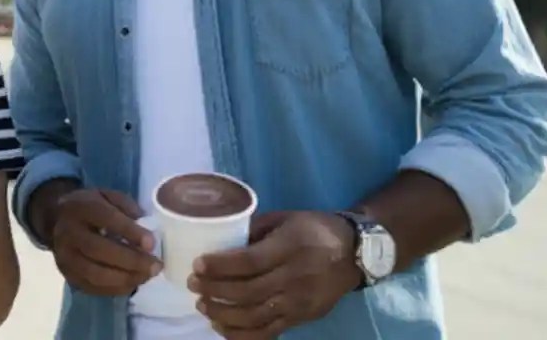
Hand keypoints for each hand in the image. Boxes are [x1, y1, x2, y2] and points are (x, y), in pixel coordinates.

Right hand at [48, 187, 160, 295]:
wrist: (57, 219)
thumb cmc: (90, 206)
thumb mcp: (108, 195)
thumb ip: (127, 207)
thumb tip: (146, 229)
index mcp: (80, 207)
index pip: (106, 218)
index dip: (130, 232)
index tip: (151, 244)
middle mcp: (68, 232)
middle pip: (99, 250)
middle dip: (131, 260)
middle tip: (156, 266)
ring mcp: (65, 256)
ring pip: (95, 273)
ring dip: (126, 278)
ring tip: (147, 276)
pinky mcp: (67, 275)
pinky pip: (93, 287)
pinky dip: (116, 288)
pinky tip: (133, 282)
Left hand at [188, 211, 360, 338]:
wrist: (354, 254)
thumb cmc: (313, 229)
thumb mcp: (284, 218)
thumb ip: (253, 229)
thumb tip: (218, 240)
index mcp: (290, 248)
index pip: (250, 262)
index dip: (221, 266)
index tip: (198, 264)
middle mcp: (295, 278)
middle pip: (248, 291)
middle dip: (214, 290)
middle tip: (193, 284)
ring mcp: (299, 303)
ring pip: (255, 316)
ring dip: (223, 314)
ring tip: (202, 305)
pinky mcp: (301, 319)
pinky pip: (268, 333)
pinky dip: (241, 335)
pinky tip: (222, 328)